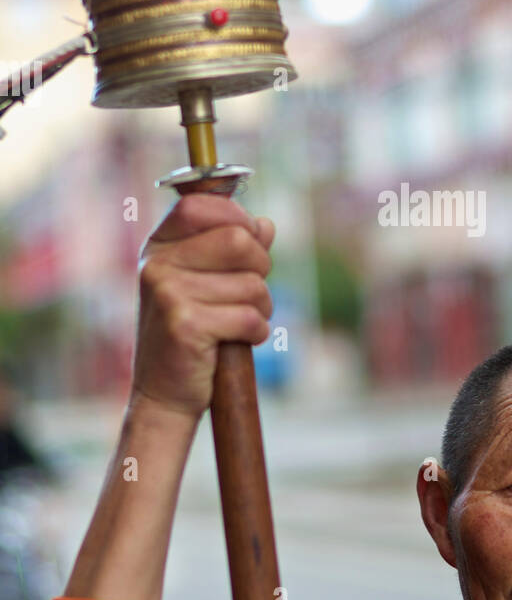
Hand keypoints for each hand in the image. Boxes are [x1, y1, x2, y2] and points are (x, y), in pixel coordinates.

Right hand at [130, 192, 275, 418]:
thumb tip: (266, 224)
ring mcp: (168, 294)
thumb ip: (232, 251)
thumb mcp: (203, 285)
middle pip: (238, 240)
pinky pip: (249, 317)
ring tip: (242, 323)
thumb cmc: (188, 336)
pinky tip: (238, 342)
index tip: (248, 241)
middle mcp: (157, 265)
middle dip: (261, 267)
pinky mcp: (185, 326)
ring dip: (262, 308)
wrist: (163, 395)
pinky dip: (256, 332)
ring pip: (252, 284)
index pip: (200, 204)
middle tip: (252, 293)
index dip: (236, 217)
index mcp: (159, 248)